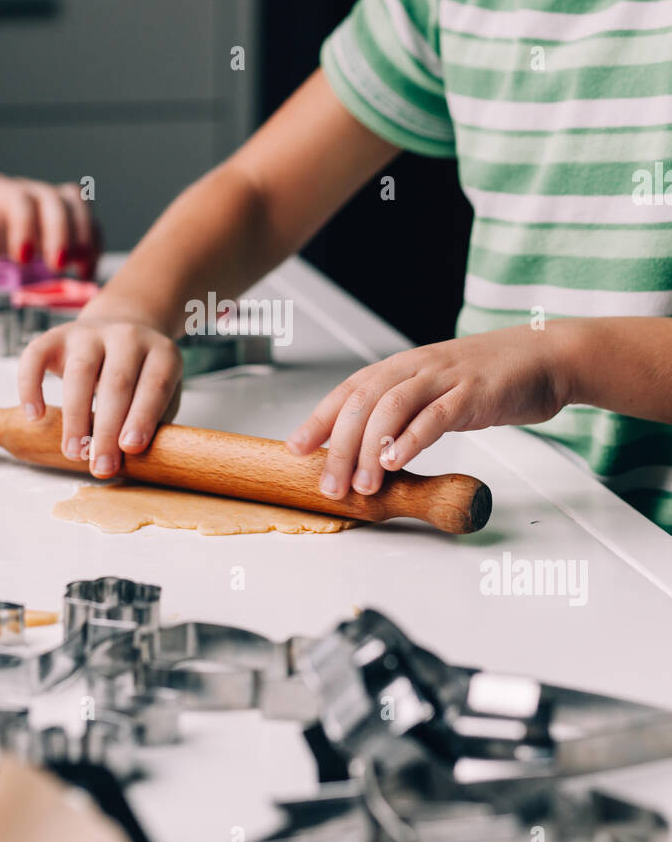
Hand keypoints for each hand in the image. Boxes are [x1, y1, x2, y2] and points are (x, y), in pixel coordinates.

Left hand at [0, 145, 97, 274]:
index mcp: (3, 191)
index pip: (22, 200)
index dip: (26, 226)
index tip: (22, 259)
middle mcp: (31, 193)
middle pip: (57, 202)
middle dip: (62, 233)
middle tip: (57, 266)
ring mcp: (48, 208)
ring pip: (78, 210)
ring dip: (85, 237)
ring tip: (80, 269)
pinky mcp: (61, 226)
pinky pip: (86, 229)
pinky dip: (91, 249)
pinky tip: (85, 274)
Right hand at [18, 308, 182, 475]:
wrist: (123, 328)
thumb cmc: (142, 378)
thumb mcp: (162, 396)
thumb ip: (153, 423)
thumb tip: (136, 462)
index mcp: (162, 353)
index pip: (154, 386)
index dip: (142, 418)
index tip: (130, 449)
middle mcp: (128, 336)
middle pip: (116, 383)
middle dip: (107, 430)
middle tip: (100, 466)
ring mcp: (91, 333)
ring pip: (80, 372)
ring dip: (76, 417)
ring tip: (74, 452)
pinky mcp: (57, 336)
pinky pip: (35, 356)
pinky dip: (31, 386)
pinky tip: (35, 416)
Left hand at [286, 323, 573, 498]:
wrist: (547, 357)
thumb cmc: (491, 378)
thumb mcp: (437, 389)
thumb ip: (406, 411)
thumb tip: (369, 449)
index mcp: (403, 366)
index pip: (349, 391)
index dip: (319, 419)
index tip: (295, 448)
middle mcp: (417, 367)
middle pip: (363, 402)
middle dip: (339, 445)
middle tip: (329, 485)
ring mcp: (446, 378)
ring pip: (392, 408)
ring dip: (370, 449)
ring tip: (361, 485)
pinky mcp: (475, 392)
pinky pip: (436, 415)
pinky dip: (411, 439)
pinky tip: (395, 461)